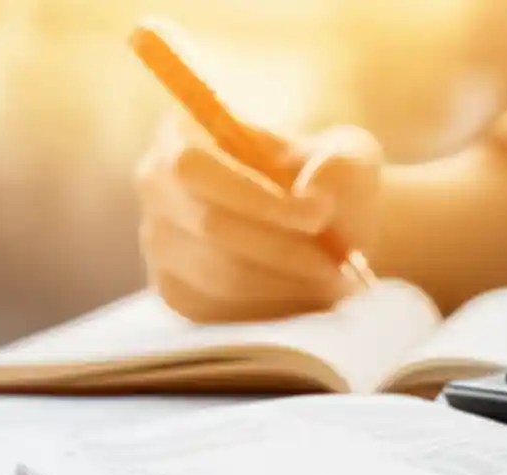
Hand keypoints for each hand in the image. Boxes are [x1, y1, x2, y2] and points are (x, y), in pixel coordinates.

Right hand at [134, 116, 382, 322]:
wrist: (324, 229)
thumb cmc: (329, 181)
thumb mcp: (351, 156)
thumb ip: (342, 163)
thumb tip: (314, 191)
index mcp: (182, 133)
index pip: (194, 166)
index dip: (254, 195)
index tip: (319, 215)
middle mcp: (155, 186)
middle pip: (207, 225)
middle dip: (281, 248)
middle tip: (338, 262)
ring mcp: (158, 244)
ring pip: (218, 276)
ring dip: (285, 283)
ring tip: (336, 280)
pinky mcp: (175, 293)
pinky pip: (219, 310)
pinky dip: (273, 307)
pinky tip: (308, 295)